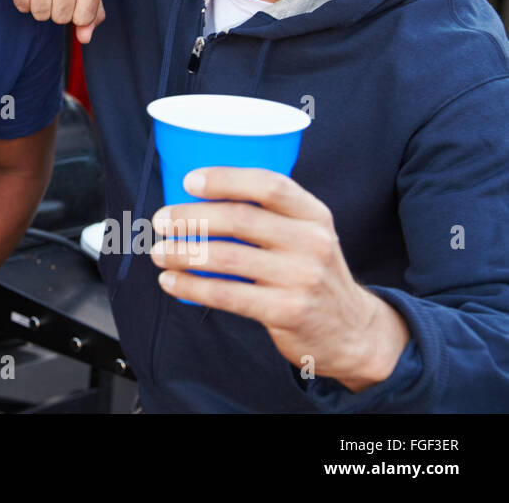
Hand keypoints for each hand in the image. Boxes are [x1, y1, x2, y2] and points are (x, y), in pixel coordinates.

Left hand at [150, 167, 410, 390]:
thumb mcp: (306, 235)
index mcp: (313, 214)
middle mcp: (312, 242)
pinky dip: (192, 287)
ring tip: (159, 253)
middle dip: (191, 218)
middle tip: (161, 221)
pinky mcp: (288, 311)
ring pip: (227, 258)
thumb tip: (197, 198)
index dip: (225, 179)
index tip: (189, 181)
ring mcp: (302, 278)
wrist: (352, 331)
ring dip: (182, 253)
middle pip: (240, 220)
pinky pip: (228, 295)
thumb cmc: (311, 273)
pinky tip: (171, 282)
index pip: (269, 185)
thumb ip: (269, 215)